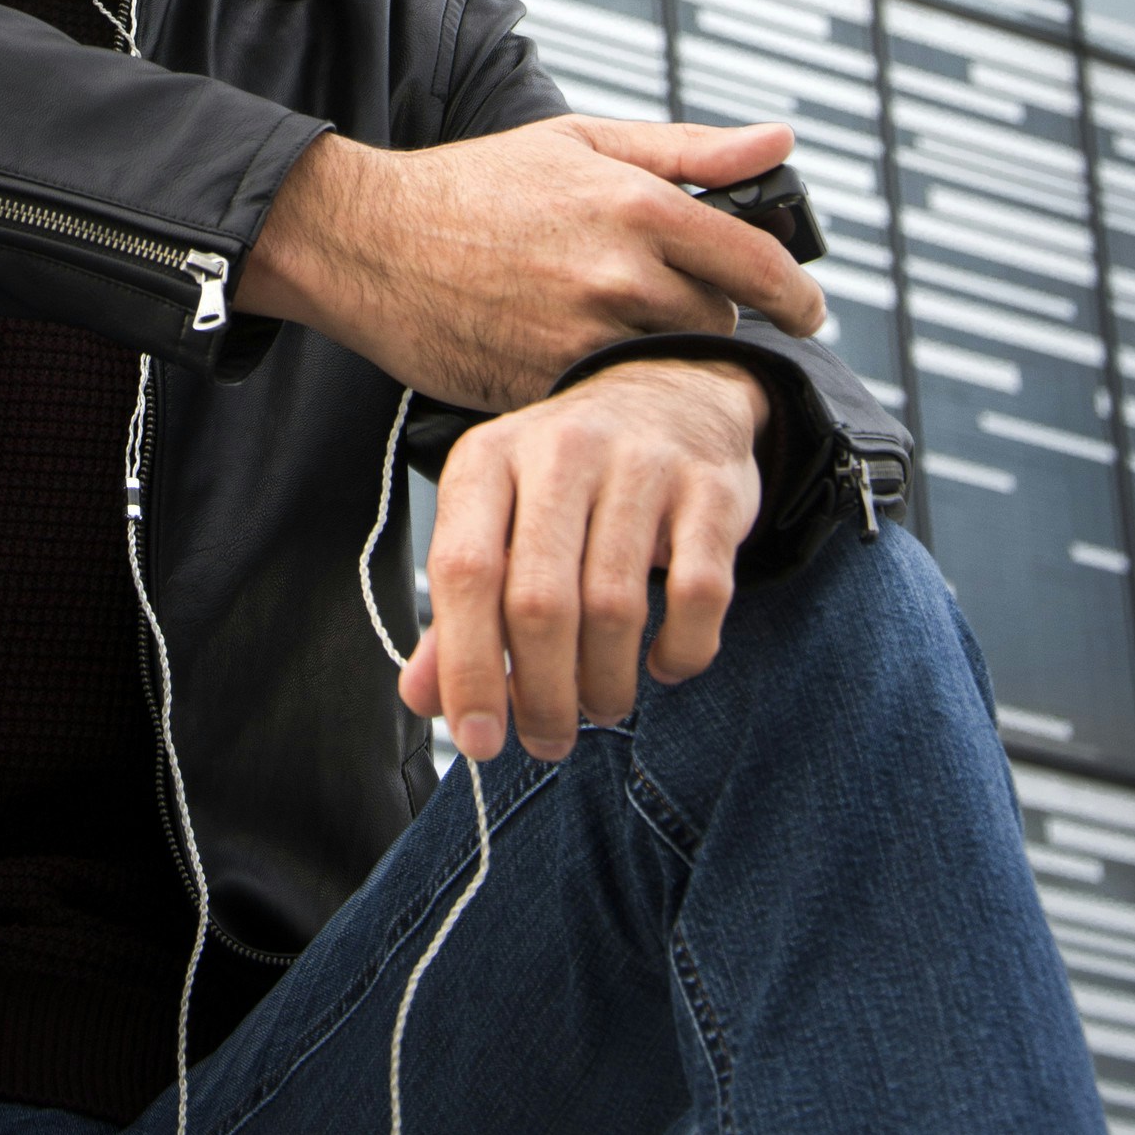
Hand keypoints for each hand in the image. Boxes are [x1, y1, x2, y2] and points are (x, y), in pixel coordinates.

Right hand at [238, 113, 822, 412]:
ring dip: (665, 357)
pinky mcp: (546, 388)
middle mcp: (619, 273)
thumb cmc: (475, 186)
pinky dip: (611, 388)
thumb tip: (781, 139)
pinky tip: (582, 361)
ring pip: (672, 368)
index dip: (799, 297)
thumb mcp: (581, 141)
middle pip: (719, 323)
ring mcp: (582, 337)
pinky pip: (613, 400)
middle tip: (672, 307)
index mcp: (637, 204)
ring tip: (627, 336)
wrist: (372, 241)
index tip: (808, 311)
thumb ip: (691, 149)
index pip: (761, 265)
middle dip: (709, 317)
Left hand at [399, 360, 767, 762]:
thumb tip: (423, 697)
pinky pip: (700, 595)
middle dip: (542, 695)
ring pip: (614, 607)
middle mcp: (560, 451)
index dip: (468, 667)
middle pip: (539, 602)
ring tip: (601, 704)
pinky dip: (681, 652)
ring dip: (606, 684)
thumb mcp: (497, 521)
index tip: (480, 741)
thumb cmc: (566, 481)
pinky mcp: (710, 489)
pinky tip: (664, 665)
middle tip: (549, 739)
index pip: (463, 570)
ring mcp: (641, 464)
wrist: (673, 393)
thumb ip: (460, 611)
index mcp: (489, 459)